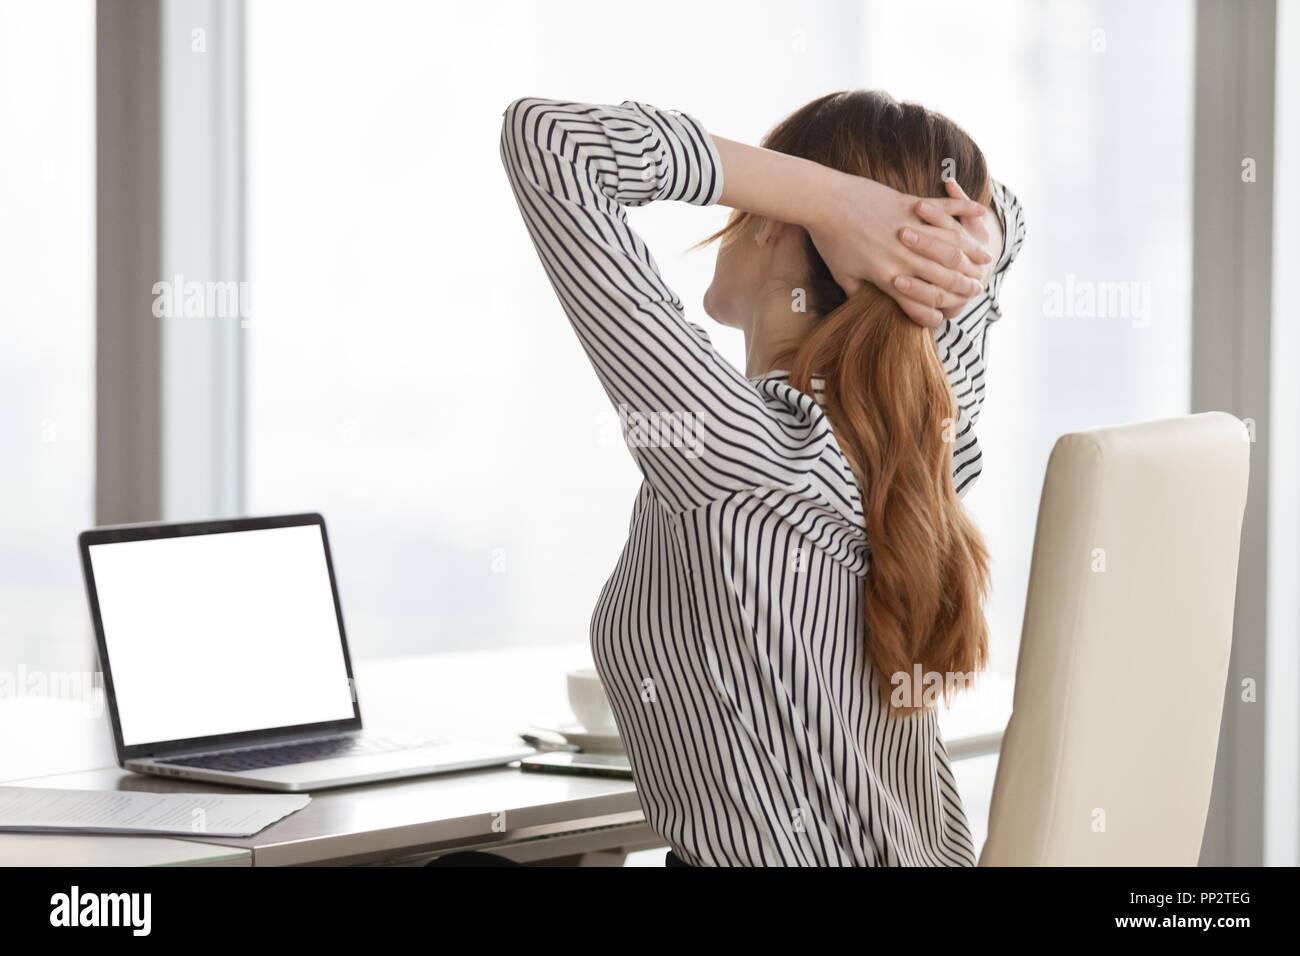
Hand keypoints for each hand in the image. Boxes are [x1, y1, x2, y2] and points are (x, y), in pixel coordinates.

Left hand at [807, 172, 993, 327]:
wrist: (824, 202)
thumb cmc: (829, 240)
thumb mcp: (842, 273)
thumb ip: (856, 292)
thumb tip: (864, 307)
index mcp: (886, 277)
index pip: (918, 304)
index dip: (934, 313)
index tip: (948, 316)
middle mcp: (903, 257)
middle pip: (943, 276)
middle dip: (963, 285)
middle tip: (980, 288)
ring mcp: (909, 229)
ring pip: (951, 245)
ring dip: (973, 251)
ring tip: (987, 256)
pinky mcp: (909, 205)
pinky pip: (944, 209)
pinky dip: (964, 210)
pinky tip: (981, 214)